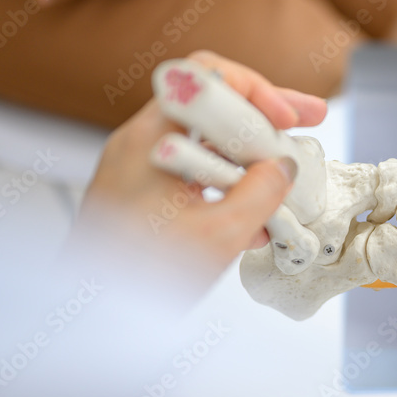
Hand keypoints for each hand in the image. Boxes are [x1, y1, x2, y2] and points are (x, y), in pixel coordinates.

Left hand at [66, 50, 325, 289]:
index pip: (207, 76)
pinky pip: (191, 176)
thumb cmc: (138, 279)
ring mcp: (136, 171)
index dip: (256, 89)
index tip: (287, 119)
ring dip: (248, 158)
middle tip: (308, 120)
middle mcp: (138, 145)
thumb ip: (261, 193)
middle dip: (262, 116)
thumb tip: (282, 167)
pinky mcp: (137, 198)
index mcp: (150, 139)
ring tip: (285, 182)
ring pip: (204, 144)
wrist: (88, 320)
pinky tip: (254, 221)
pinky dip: (225, 186)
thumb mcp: (219, 235)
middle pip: (210, 106)